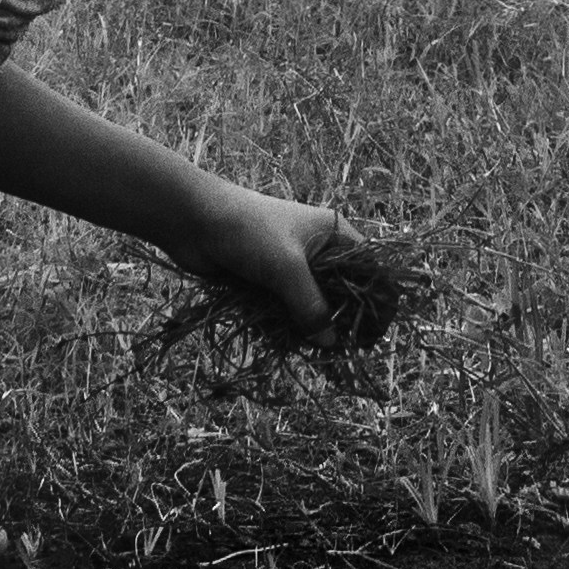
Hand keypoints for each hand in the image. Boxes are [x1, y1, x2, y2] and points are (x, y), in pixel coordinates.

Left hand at [162, 178, 357, 335]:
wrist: (192, 220)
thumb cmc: (248, 231)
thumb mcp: (287, 268)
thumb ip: (312, 307)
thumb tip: (332, 344)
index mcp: (334, 234)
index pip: (370, 269)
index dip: (376, 300)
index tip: (373, 334)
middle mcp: (318, 252)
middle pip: (342, 294)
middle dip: (339, 321)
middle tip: (337, 348)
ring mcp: (292, 269)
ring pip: (313, 308)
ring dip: (308, 328)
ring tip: (306, 346)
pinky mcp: (268, 284)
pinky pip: (287, 312)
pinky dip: (285, 326)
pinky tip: (282, 339)